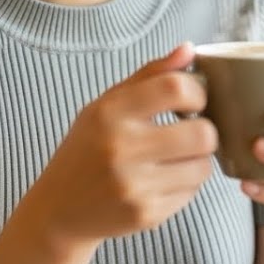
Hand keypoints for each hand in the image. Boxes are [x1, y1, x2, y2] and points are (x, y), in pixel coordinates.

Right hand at [28, 43, 217, 249]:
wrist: (59, 210)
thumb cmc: (88, 148)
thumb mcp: (107, 105)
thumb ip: (150, 74)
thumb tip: (188, 49)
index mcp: (110, 113)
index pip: (175, 88)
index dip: (197, 91)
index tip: (192, 100)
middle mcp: (120, 149)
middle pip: (202, 133)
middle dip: (205, 130)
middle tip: (190, 130)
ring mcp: (134, 186)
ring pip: (203, 166)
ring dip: (198, 159)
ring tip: (176, 156)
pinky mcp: (146, 215)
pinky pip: (191, 193)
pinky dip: (185, 184)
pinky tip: (162, 179)